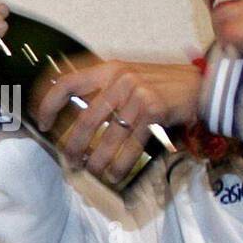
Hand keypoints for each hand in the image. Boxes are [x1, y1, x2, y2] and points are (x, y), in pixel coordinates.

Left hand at [33, 58, 203, 184]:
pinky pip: (130, 145)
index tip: (41, 122)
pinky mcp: (154, 111)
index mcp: (109, 68)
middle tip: (69, 159)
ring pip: (107, 137)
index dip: (49, 103)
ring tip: (91, 171)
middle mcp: (120, 79)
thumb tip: (79, 115)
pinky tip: (114, 174)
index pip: (67, 82)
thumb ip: (106, 88)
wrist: (201, 85)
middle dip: (73, 144)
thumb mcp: (130, 76)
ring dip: (96, 160)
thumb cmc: (163, 84)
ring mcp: (137, 95)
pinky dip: (119, 164)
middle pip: (86, 118)